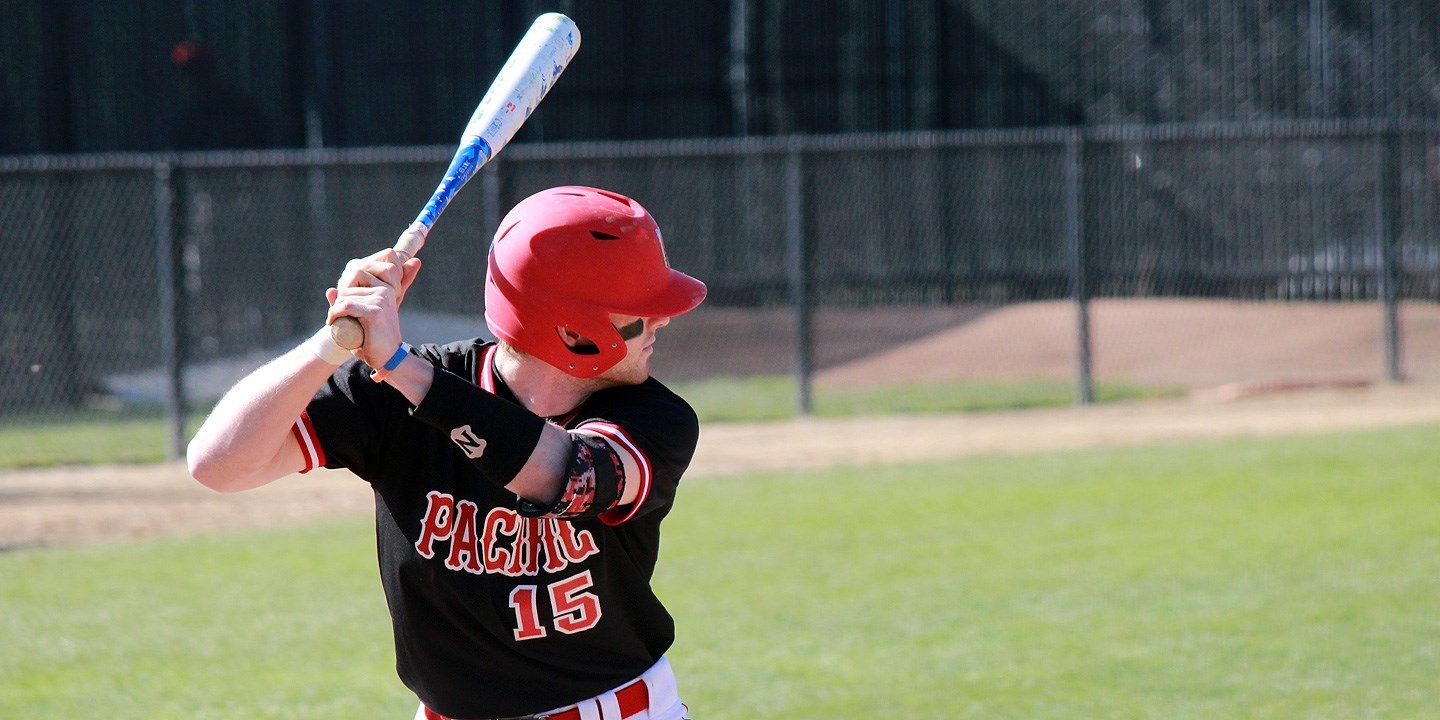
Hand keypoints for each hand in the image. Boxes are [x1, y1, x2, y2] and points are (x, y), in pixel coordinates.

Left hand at [325, 249, 422, 367]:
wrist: (387, 358)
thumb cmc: (372, 338)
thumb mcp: (358, 317)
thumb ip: (346, 302)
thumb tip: (330, 290)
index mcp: (385, 287)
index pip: (356, 272)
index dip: (343, 290)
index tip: (341, 308)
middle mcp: (385, 290)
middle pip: (348, 284)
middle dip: (339, 301)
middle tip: (339, 317)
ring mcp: (381, 299)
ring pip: (344, 296)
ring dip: (336, 310)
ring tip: (341, 323)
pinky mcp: (375, 311)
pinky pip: (346, 306)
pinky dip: (335, 315)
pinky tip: (333, 323)